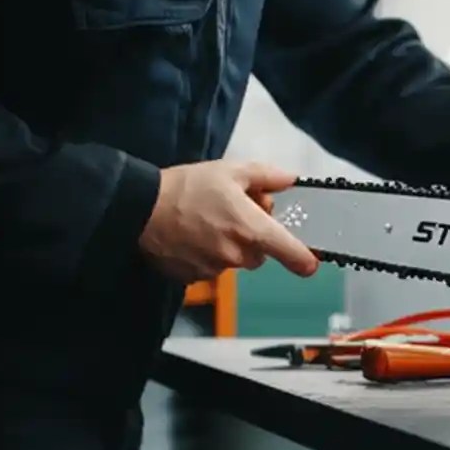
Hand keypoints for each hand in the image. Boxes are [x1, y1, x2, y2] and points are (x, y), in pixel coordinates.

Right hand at [138, 160, 318, 283]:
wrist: (139, 208)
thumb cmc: (187, 187)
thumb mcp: (231, 171)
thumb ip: (267, 176)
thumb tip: (291, 180)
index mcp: (252, 230)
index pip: (291, 252)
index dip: (304, 259)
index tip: (310, 264)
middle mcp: (238, 254)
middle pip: (261, 253)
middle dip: (254, 237)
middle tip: (234, 215)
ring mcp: (215, 269)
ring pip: (236, 261)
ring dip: (229, 246)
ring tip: (207, 223)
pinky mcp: (194, 278)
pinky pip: (211, 269)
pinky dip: (207, 256)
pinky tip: (192, 237)